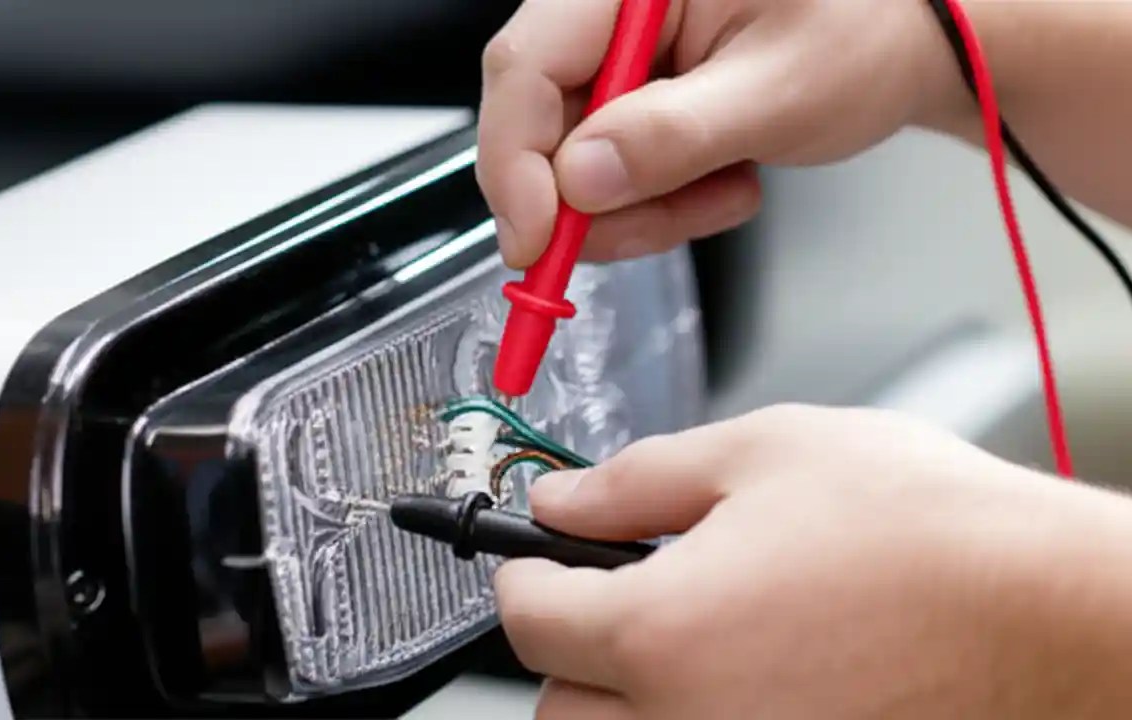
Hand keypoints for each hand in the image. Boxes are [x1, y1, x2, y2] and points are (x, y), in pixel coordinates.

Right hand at [477, 0, 964, 266]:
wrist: (908, 44)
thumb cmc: (867, 32)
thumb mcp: (781, 89)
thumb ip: (675, 136)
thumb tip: (581, 181)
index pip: (526, 64)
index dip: (515, 160)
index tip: (537, 242)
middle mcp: (610, 13)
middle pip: (537, 121)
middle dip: (588, 200)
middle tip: (651, 232)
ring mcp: (619, 62)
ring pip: (572, 163)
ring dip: (639, 209)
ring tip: (722, 193)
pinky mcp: (632, 102)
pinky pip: (610, 175)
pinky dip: (660, 204)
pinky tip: (722, 182)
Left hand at [495, 404, 1131, 718]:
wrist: (1048, 611)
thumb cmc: (929, 532)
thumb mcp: (761, 454)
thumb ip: (634, 482)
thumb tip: (562, 500)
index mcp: (661, 632)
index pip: (525, 619)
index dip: (519, 571)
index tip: (535, 554)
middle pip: (559, 706)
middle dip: (570, 646)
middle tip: (621, 593)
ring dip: (627, 697)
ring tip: (696, 634)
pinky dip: (696, 719)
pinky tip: (752, 672)